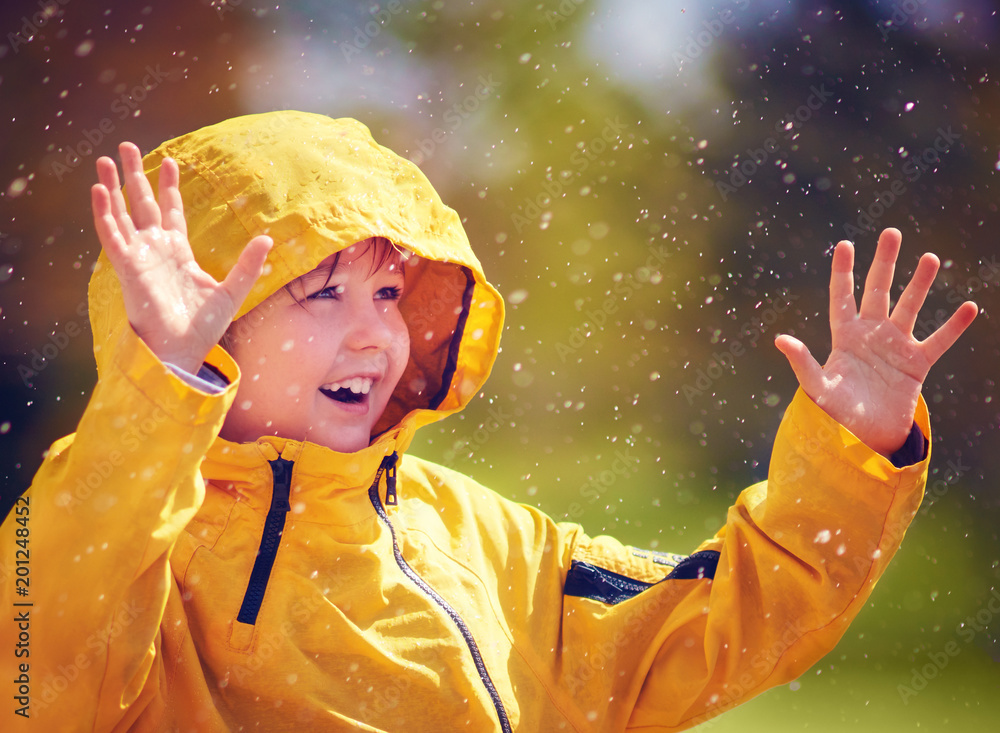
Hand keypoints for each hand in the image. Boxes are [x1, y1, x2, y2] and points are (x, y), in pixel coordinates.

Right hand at [91, 142, 271, 373]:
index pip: (171, 211)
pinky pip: (111, 234)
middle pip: (142, 204)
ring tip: (106, 158)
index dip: (168, 186)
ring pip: (121, 213)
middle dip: (135, 176)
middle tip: (127, 146)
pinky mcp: (127, 266)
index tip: (170, 160)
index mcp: (179, 253)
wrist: (183, 349)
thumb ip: (249, 265)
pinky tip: (100, 187)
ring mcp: (139, 256)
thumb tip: (267, 239)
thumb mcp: (233, 291)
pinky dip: (104, 211)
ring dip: (113, 186)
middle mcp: (156, 250)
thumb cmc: (204, 327)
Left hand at [774, 228, 977, 456]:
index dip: (843, 272)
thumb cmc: (839, 411)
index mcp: (845, 336)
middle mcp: (871, 334)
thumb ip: (802, 361)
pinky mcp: (917, 363)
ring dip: (920, 284)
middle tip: (892, 233)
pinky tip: (970, 306)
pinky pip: (939, 340)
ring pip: (909, 307)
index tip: (845, 244)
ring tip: (931, 258)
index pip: (842, 297)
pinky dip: (954, 326)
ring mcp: (896, 346)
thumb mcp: (817, 386)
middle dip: (885, 263)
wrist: (868, 435)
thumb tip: (779, 339)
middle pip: (878, 291)